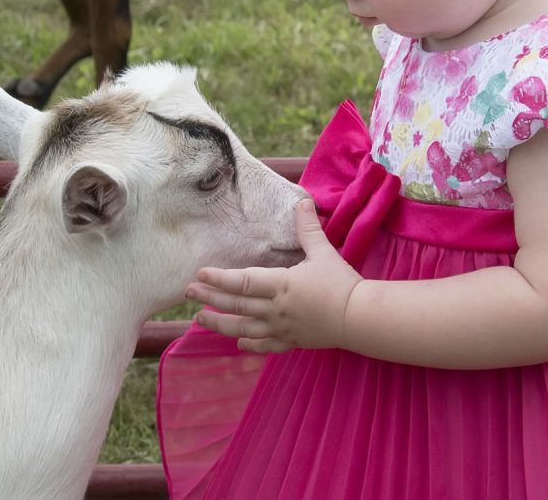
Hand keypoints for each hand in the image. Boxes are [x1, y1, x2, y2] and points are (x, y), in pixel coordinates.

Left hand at [185, 199, 362, 352]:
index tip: (199, 275)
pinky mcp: (292, 342)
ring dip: (220, 324)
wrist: (360, 318)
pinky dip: (250, 345)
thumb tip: (302, 201)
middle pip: (236, 305)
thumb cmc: (341, 283)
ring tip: (199, 320)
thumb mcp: (323, 252)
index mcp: (281, 285)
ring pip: (243, 329)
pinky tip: (238, 344)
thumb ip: (308, 228)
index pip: (242, 281)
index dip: (219, 279)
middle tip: (187, 293)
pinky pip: (265, 346)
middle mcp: (275, 309)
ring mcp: (282, 328)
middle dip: (209, 299)